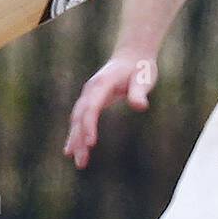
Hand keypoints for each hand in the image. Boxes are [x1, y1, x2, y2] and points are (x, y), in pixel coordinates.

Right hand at [63, 51, 158, 168]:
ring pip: (77, 120)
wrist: (132, 55)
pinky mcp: (91, 101)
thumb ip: (139, 92)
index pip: (92, 107)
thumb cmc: (140, 68)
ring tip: (78, 162)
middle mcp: (91, 89)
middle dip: (79, 139)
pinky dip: (76, 134)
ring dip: (76, 140)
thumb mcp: (143, 78)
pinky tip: (74, 150)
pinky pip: (80, 119)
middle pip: (80, 116)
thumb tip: (140, 106)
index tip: (91, 144)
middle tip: (81, 162)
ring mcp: (89, 95)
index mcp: (102, 83)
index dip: (89, 125)